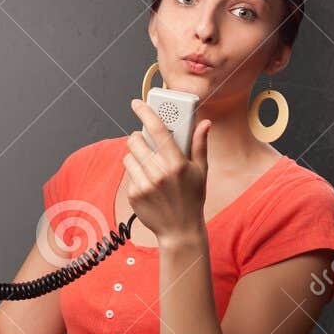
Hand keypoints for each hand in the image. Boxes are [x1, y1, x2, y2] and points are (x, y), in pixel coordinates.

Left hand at [123, 98, 210, 242]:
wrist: (179, 230)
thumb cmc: (192, 198)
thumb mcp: (201, 172)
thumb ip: (200, 145)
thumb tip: (204, 123)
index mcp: (178, 164)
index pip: (158, 131)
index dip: (146, 113)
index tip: (136, 103)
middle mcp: (159, 173)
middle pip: (136, 140)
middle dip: (139, 138)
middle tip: (146, 141)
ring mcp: (144, 184)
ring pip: (129, 155)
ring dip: (136, 155)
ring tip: (150, 165)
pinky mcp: (133, 193)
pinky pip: (128, 172)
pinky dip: (135, 172)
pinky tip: (148, 182)